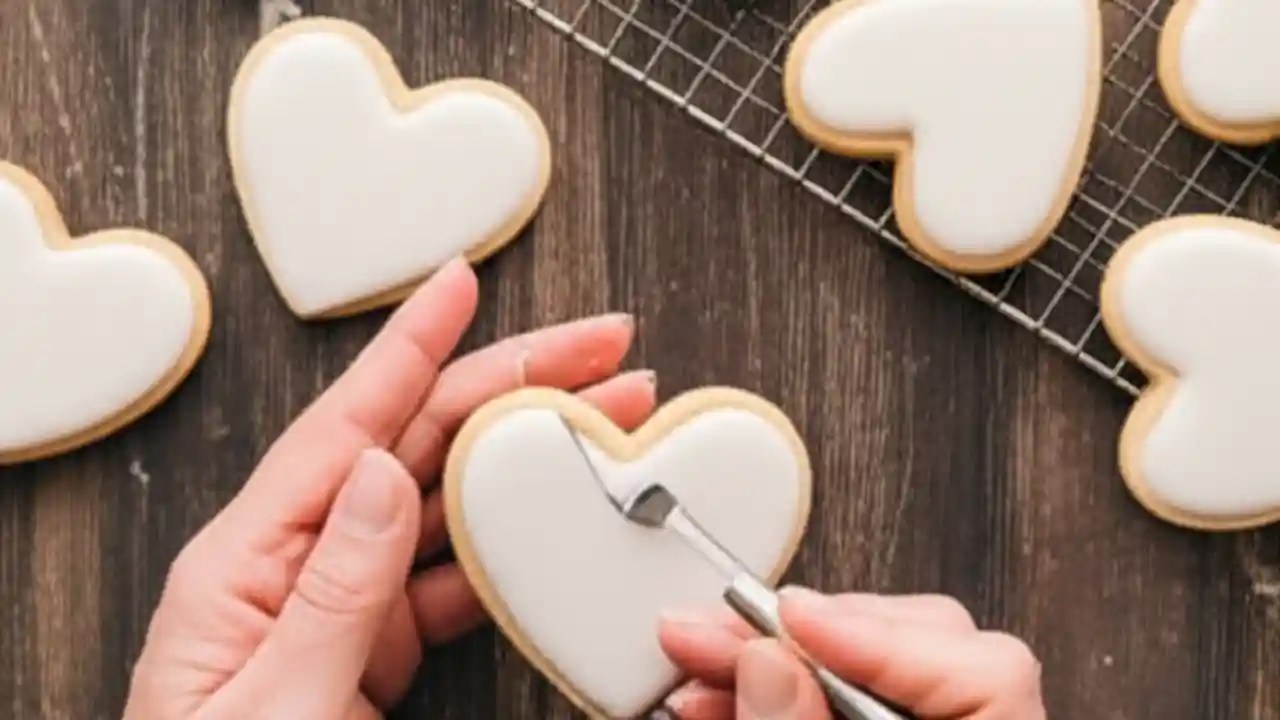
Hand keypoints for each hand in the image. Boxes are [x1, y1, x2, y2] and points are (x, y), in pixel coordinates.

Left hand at [123, 259, 656, 718]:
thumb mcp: (273, 705)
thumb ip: (332, 590)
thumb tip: (381, 473)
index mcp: (247, 563)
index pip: (347, 427)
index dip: (412, 346)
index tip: (461, 284)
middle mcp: (295, 563)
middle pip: (416, 444)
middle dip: (510, 385)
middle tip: (595, 349)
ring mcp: (338, 602)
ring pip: (445, 500)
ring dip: (524, 457)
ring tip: (600, 422)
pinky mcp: (371, 646)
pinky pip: (450, 574)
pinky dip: (508, 545)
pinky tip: (553, 522)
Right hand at [659, 589, 1044, 719]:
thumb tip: (769, 661)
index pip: (984, 677)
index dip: (878, 636)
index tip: (788, 619)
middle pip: (920, 649)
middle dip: (798, 637)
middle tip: (706, 635)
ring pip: (872, 671)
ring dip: (771, 663)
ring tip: (695, 669)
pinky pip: (849, 701)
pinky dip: (780, 692)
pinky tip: (720, 696)